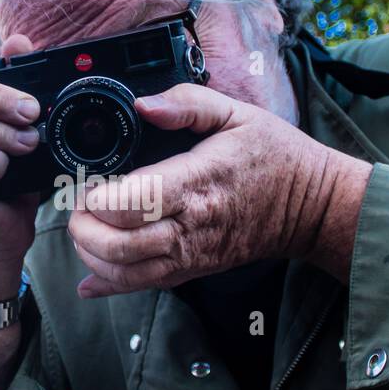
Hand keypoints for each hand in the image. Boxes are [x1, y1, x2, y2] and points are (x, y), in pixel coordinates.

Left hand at [67, 83, 372, 296]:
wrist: (310, 206)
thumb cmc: (274, 156)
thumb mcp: (237, 112)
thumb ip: (186, 103)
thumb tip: (143, 104)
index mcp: (197, 181)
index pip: (134, 202)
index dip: (98, 198)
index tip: (89, 182)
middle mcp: (191, 225)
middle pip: (120, 245)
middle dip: (84, 229)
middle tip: (78, 206)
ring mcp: (191, 254)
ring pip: (126, 273)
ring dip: (91, 257)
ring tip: (84, 231)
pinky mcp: (192, 270)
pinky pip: (143, 286)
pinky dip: (109, 285)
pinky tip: (89, 278)